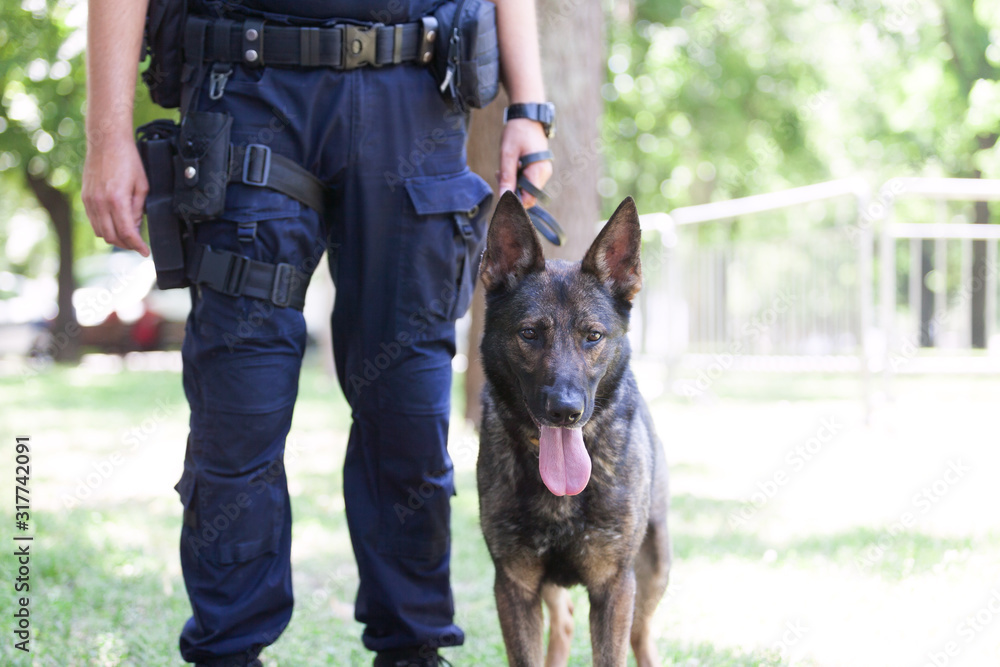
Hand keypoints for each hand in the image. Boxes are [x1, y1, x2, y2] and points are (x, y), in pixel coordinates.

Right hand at [82, 136, 150, 256]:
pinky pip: (93, 221)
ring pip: (100, 232)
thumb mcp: (142, 186)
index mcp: (117, 200)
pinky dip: (105, 227)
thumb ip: (138, 209)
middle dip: (126, 245)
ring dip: (115, 238)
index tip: (145, 252)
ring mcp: (90, 201)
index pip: (127, 233)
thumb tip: (135, 227)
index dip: (137, 246)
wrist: (106, 142)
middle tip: (138, 245)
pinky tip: (115, 224)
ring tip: (128, 235)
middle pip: (112, 237)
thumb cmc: (128, 160)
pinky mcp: (85, 197)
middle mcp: (100, 203)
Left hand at [497, 118, 551, 208]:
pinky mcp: (539, 169)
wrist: (527, 116)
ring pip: (526, 189)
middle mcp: (544, 175)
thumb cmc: (517, 132)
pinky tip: (512, 165)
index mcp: (538, 172)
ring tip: (506, 167)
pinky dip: (517, 177)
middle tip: (499, 174)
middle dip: (511, 189)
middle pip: (527, 196)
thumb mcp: (507, 154)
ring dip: (513, 182)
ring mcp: (543, 172)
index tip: (501, 190)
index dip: (514, 201)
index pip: (528, 200)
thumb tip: (503, 197)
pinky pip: (527, 181)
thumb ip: (506, 177)